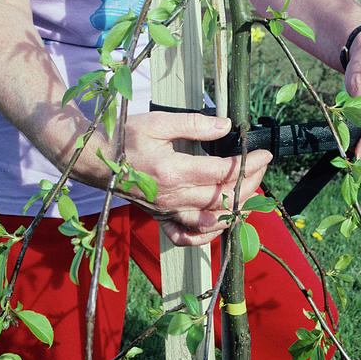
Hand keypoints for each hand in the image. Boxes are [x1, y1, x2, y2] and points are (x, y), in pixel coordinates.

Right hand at [104, 111, 272, 245]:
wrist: (96, 161)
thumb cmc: (125, 138)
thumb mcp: (159, 122)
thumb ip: (195, 124)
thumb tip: (226, 126)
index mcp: (172, 171)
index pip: (223, 172)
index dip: (249, 164)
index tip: (264, 154)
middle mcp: (172, 197)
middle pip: (223, 197)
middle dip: (250, 183)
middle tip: (262, 167)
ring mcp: (166, 211)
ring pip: (212, 220)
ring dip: (237, 209)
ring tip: (251, 193)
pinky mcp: (161, 219)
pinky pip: (188, 237)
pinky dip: (210, 235)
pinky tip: (223, 222)